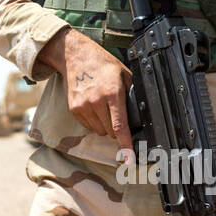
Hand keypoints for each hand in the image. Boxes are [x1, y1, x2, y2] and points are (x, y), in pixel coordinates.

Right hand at [38, 27, 134, 156]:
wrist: (76, 55)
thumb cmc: (103, 64)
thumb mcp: (124, 75)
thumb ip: (133, 94)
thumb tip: (141, 115)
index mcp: (113, 93)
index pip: (120, 126)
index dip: (126, 145)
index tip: (129, 159)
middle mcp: (97, 101)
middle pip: (111, 131)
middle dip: (117, 127)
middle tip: (116, 111)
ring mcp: (83, 106)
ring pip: (100, 131)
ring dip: (105, 125)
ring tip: (104, 106)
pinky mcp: (74, 109)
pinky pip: (89, 126)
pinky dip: (94, 121)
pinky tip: (94, 106)